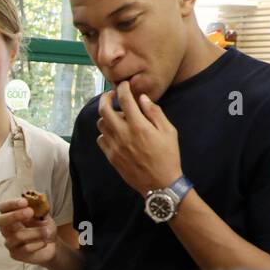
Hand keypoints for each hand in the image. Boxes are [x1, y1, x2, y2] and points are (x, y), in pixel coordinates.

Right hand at [0, 198, 57, 268]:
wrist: (52, 245)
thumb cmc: (44, 227)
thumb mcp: (44, 214)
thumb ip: (39, 206)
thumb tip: (38, 197)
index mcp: (10, 216)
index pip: (3, 208)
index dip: (11, 204)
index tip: (25, 202)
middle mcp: (6, 229)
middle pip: (1, 221)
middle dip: (15, 215)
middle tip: (30, 212)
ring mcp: (10, 242)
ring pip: (17, 236)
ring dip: (35, 232)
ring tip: (47, 231)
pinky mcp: (15, 254)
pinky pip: (25, 248)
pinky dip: (38, 244)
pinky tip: (44, 242)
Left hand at [96, 81, 183, 196]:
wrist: (160, 184)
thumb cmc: (168, 156)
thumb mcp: (169, 131)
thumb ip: (155, 113)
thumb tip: (142, 98)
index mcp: (139, 126)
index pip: (124, 99)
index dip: (123, 88)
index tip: (124, 85)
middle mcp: (123, 134)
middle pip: (104, 109)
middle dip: (106, 97)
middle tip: (111, 95)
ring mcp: (115, 146)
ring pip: (100, 124)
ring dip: (106, 116)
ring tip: (116, 116)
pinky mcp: (111, 157)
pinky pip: (101, 139)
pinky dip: (105, 133)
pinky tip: (115, 133)